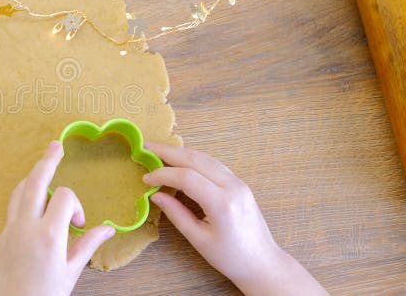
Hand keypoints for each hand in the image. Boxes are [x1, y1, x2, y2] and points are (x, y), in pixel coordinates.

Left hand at [0, 141, 115, 295]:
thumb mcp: (71, 272)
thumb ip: (87, 245)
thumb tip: (108, 230)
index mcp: (48, 236)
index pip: (63, 196)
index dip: (75, 204)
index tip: (78, 223)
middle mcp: (25, 228)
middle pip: (35, 182)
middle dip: (46, 161)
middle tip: (56, 145)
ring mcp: (9, 231)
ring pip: (18, 191)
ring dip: (32, 177)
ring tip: (44, 167)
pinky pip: (11, 208)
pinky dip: (23, 197)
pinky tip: (33, 199)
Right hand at [143, 142, 327, 295]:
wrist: (262, 262)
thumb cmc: (231, 257)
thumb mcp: (198, 239)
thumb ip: (176, 214)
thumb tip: (156, 195)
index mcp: (222, 203)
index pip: (186, 177)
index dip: (162, 174)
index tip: (145, 178)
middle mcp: (232, 186)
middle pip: (195, 159)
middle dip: (168, 152)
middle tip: (146, 147)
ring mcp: (238, 183)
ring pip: (205, 158)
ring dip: (181, 152)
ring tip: (159, 151)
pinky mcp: (239, 184)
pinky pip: (213, 164)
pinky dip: (194, 159)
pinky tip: (181, 160)